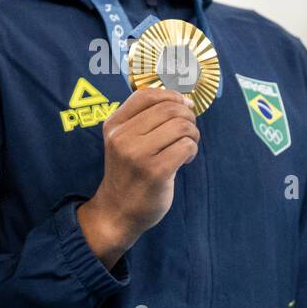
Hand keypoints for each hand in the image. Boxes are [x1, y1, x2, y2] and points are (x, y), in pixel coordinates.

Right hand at [77, 87, 199, 267]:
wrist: (117, 212)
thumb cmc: (128, 174)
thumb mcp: (124, 141)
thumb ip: (144, 120)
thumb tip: (184, 101)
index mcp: (114, 125)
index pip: (146, 94)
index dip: (171, 95)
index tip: (184, 106)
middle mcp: (122, 136)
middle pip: (169, 108)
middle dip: (188, 117)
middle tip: (188, 133)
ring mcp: (137, 154)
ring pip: (181, 126)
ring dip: (192, 135)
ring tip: (186, 147)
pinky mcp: (155, 171)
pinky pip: (186, 146)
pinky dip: (192, 151)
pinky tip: (185, 160)